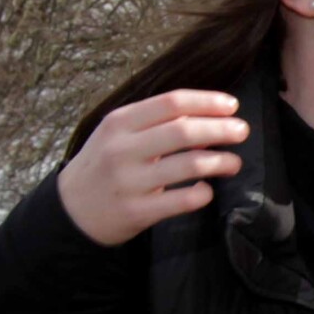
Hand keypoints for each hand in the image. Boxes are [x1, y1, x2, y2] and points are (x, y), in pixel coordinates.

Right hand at [57, 90, 249, 246]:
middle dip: (221, 129)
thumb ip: (154, 123)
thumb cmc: (104, 164)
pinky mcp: (137, 211)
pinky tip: (207, 190)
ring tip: (233, 162)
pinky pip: (183, 200)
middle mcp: (122, 149)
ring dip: (221, 162)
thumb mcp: (117, 134)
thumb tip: (206, 115)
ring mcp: (129, 181)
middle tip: (242, 131)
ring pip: (189, 165)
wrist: (71, 210)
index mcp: (119, 123)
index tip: (232, 106)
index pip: (171, 103)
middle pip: (183, 131)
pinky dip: (203, 193)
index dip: (207, 102)